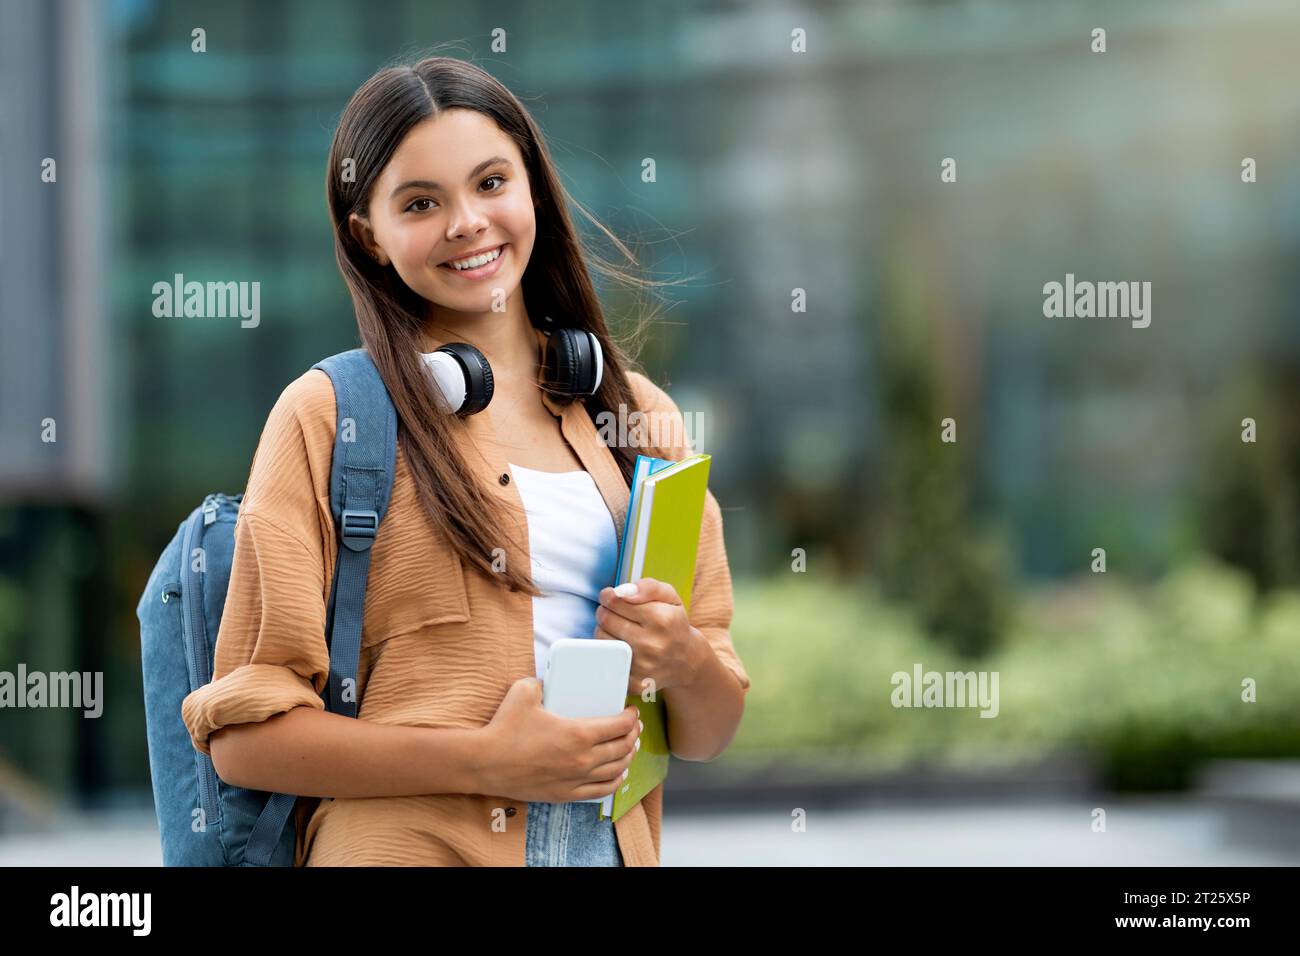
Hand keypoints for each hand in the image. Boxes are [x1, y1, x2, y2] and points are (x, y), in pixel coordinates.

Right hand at [478, 677, 639, 802]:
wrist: (485, 763)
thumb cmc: (505, 728)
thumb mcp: (524, 691)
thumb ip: (542, 682)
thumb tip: (548, 680)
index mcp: (578, 733)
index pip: (619, 726)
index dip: (631, 717)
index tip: (632, 711)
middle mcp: (583, 759)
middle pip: (622, 747)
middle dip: (633, 735)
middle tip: (633, 726)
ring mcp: (576, 779)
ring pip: (615, 770)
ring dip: (628, 757)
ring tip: (629, 747)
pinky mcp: (565, 794)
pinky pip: (600, 791)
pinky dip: (614, 781)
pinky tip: (617, 774)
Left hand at [594, 577, 706, 696]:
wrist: (686, 660)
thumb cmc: (673, 624)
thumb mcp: (669, 597)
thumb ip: (648, 587)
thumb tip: (622, 592)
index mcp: (661, 619)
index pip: (616, 601)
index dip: (609, 596)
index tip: (611, 597)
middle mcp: (652, 645)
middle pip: (606, 619)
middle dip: (606, 612)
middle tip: (614, 613)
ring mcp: (642, 667)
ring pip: (602, 640)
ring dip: (604, 631)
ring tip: (617, 630)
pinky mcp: (633, 683)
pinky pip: (607, 661)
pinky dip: (610, 651)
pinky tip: (621, 647)